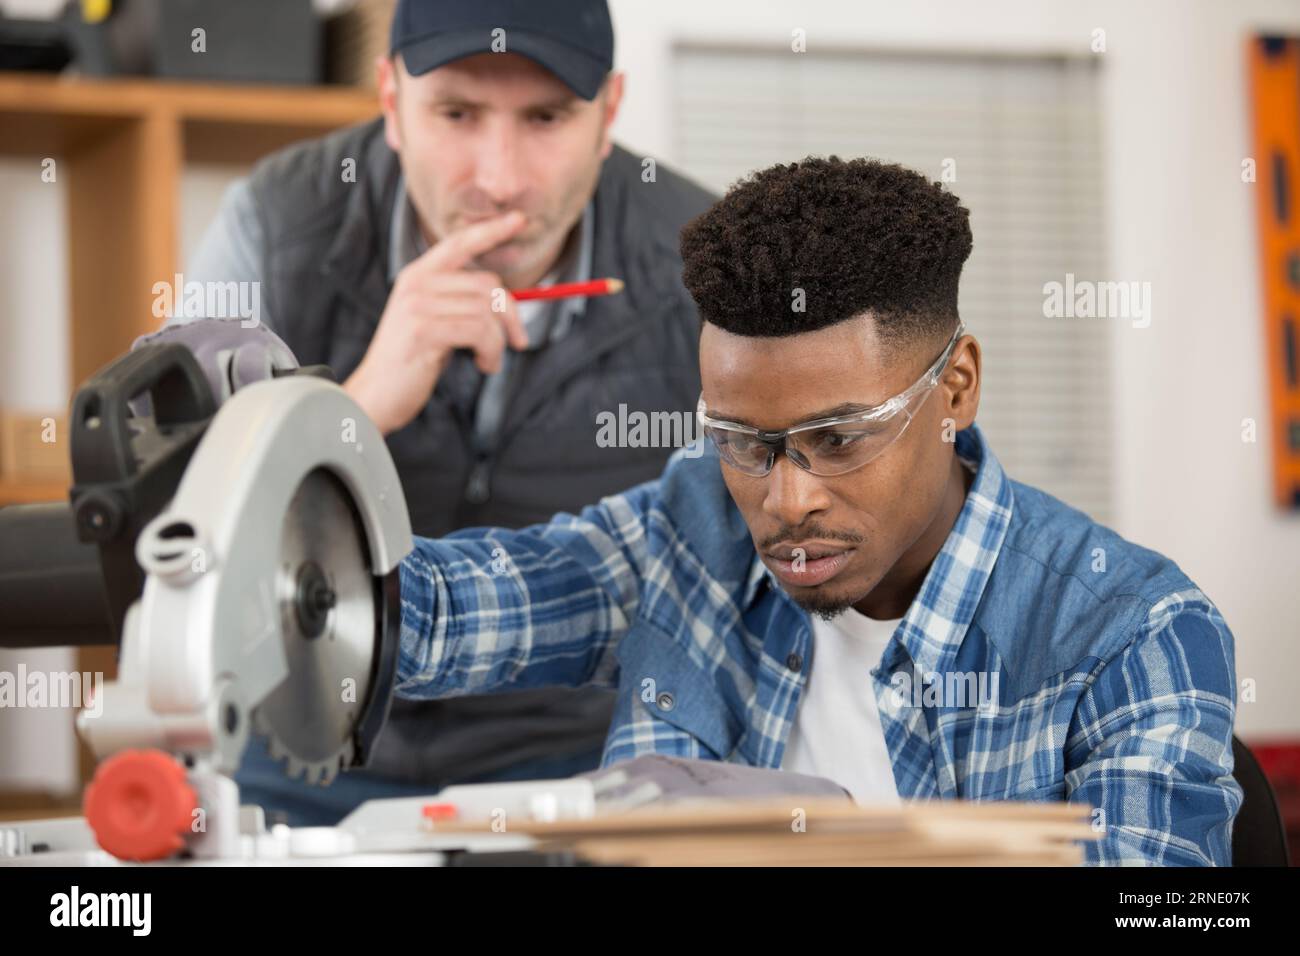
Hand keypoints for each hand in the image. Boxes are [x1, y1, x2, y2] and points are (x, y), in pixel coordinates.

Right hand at [344, 211, 529, 434]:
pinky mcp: (424, 330)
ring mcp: (418, 305)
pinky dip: (491, 351)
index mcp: (418, 275)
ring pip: (487, 311)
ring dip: (499, 341)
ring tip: (489, 359)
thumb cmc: (411, 361)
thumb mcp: (434, 321)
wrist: (375, 394)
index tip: (520, 219)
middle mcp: (417, 283)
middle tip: (515, 341)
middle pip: (488, 284)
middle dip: (511, 316)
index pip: (460, 242)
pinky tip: (483, 364)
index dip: (492, 231)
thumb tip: (506, 300)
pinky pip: (479, 331)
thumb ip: (459, 302)